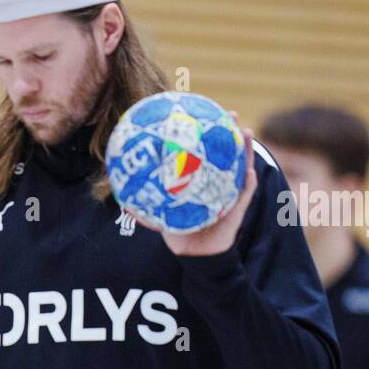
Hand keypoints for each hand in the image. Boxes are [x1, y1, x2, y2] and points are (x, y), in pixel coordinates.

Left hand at [131, 120, 258, 257]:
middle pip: (227, 152)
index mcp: (201, 180)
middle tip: (229, 113)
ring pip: (242, 167)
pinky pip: (246, 193)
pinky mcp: (238, 208)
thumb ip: (145, 204)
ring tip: (246, 132)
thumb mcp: (160, 214)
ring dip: (246, 150)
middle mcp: (218, 182)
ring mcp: (231, 193)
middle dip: (230, 132)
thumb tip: (120, 197)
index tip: (204, 114)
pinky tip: (248, 170)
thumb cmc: (178, 232)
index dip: (206, 134)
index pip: (204, 152)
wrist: (196, 254)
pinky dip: (248, 182)